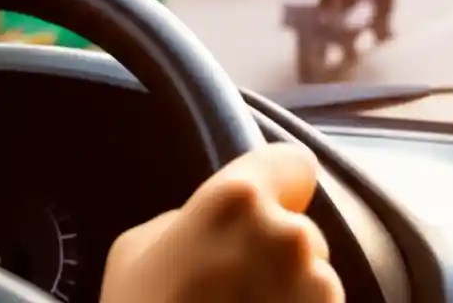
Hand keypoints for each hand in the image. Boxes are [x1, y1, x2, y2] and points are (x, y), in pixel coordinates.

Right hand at [102, 143, 342, 302]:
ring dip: (289, 294)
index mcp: (236, 201)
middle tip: (232, 286)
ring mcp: (316, 291)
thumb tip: (207, 225)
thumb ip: (184, 219)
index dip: (277, 184)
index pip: (292, 163)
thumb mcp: (137, 250)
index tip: (263, 205)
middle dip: (274, 253)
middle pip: (298, 228)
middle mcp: (287, 236)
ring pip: (313, 278)